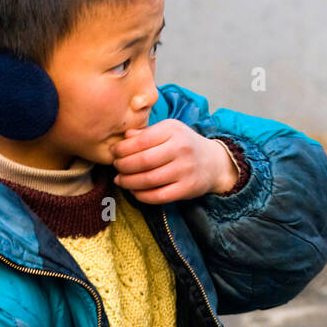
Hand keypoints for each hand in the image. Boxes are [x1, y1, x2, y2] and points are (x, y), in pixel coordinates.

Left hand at [112, 120, 237, 203]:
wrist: (213, 162)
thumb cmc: (184, 145)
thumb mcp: (169, 131)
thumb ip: (146, 133)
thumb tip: (124, 137)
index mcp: (173, 130)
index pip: (141, 141)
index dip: (122, 149)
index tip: (113, 153)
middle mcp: (180, 149)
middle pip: (143, 161)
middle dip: (123, 166)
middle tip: (116, 168)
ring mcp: (184, 170)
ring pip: (148, 180)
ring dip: (129, 182)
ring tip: (120, 180)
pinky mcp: (186, 189)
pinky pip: (158, 196)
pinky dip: (141, 196)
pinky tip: (134, 191)